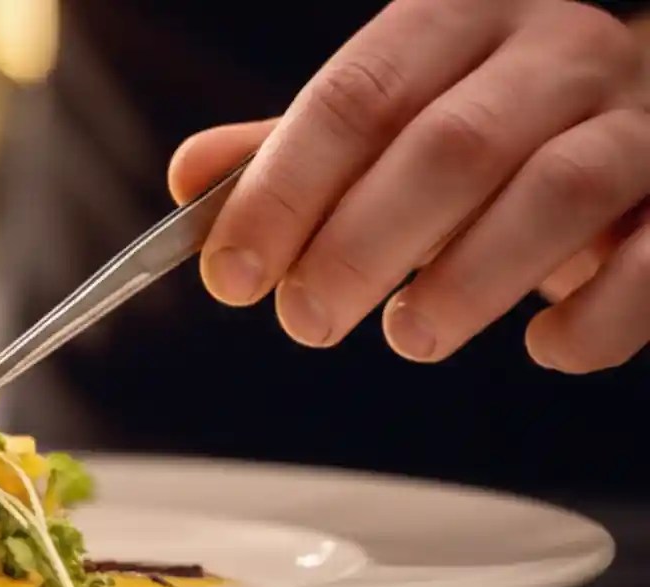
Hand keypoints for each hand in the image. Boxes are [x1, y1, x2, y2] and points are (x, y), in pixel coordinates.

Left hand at [170, 0, 648, 372]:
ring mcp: (635, 122)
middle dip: (363, 244)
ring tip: (409, 337)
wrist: (632, 112)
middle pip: (453, 145)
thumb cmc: (484, 128)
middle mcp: (552, 55)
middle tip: (307, 320)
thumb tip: (191, 181)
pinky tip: (542, 345)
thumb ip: (293, 152)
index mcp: (456, 22)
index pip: (358, 98)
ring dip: (469, 279)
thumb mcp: (383, 122)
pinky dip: (595, 315)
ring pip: (559, 191)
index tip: (231, 274)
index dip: (284, 191)